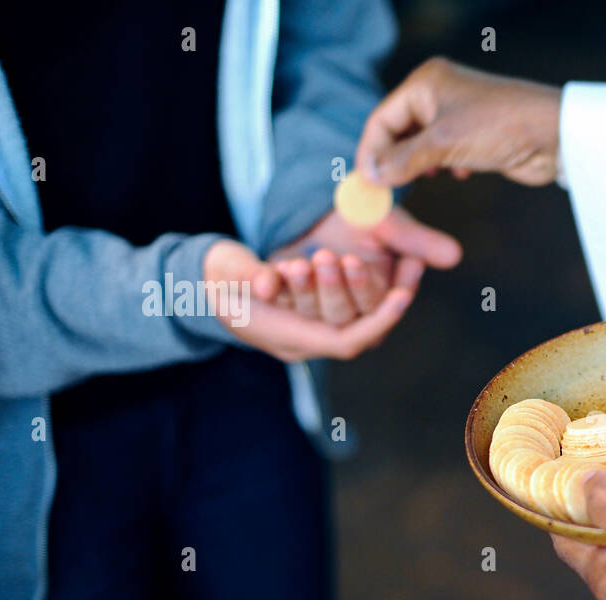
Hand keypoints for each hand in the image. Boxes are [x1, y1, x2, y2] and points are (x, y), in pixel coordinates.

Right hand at [203, 238, 422, 360]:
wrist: (202, 283)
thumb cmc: (212, 278)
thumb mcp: (225, 272)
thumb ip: (248, 277)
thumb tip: (269, 285)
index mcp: (287, 337)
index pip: (345, 342)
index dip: (377, 322)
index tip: (403, 296)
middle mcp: (308, 338)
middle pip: (356, 326)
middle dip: (371, 292)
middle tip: (385, 256)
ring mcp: (313, 325)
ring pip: (359, 313)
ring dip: (378, 285)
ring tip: (400, 252)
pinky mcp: (318, 309)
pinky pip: (358, 301)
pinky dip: (379, 282)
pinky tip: (403, 256)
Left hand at [269, 207, 460, 323]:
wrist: (312, 207)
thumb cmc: (359, 216)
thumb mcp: (388, 223)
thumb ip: (417, 241)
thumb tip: (455, 255)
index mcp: (381, 300)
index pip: (383, 305)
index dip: (378, 292)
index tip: (370, 273)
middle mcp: (352, 314)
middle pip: (346, 314)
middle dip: (339, 288)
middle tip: (331, 259)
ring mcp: (316, 312)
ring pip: (313, 312)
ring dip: (306, 289)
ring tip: (300, 263)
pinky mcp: (285, 303)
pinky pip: (279, 303)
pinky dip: (275, 289)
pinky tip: (270, 276)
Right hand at [355, 57, 561, 187]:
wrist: (554, 135)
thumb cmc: (500, 127)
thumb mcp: (445, 144)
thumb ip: (404, 160)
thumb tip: (372, 176)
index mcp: (424, 83)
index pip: (382, 118)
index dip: (371, 151)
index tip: (367, 183)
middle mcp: (437, 93)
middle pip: (398, 131)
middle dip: (395, 160)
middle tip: (388, 190)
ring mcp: (456, 114)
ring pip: (421, 145)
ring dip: (420, 165)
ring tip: (423, 180)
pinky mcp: (473, 135)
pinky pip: (443, 152)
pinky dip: (444, 166)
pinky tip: (457, 174)